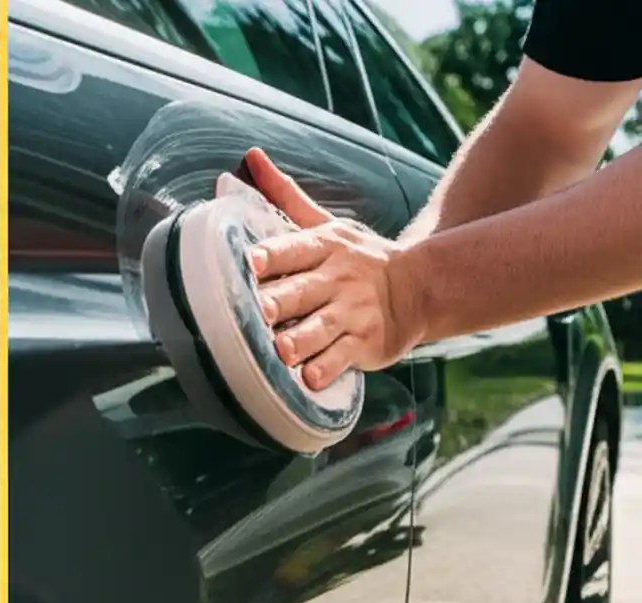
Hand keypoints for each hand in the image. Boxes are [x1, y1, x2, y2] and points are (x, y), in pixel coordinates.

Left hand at [240, 148, 425, 388]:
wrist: (420, 288)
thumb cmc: (357, 257)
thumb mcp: (326, 223)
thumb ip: (285, 195)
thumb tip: (251, 156)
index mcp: (324, 246)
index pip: (292, 248)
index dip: (270, 255)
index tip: (249, 262)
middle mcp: (337, 279)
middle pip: (303, 290)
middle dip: (280, 301)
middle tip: (260, 310)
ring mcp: (352, 313)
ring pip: (321, 327)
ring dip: (300, 340)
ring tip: (280, 351)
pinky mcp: (364, 344)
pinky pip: (342, 358)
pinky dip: (326, 370)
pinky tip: (308, 380)